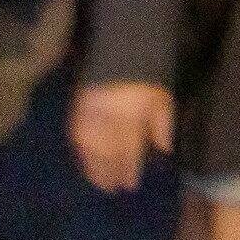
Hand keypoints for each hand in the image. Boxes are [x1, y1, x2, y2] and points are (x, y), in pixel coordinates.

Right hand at [69, 79, 174, 193]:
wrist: (122, 49)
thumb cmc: (148, 76)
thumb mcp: (163, 98)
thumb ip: (163, 125)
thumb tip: (164, 150)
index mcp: (132, 114)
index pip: (129, 149)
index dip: (128, 169)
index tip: (129, 185)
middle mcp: (108, 116)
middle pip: (107, 151)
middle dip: (110, 173)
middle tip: (112, 189)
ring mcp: (90, 112)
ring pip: (89, 147)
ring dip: (93, 167)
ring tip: (99, 183)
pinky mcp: (77, 108)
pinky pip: (76, 136)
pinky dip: (81, 152)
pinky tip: (85, 163)